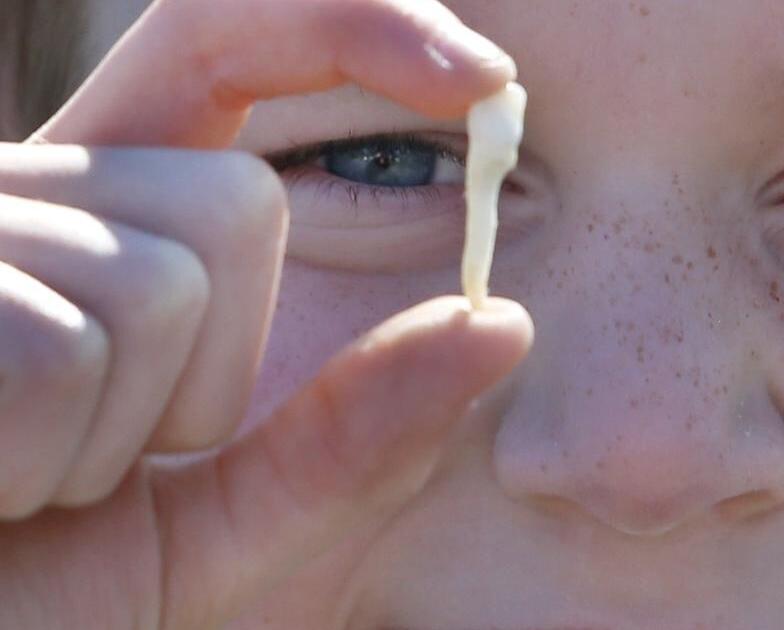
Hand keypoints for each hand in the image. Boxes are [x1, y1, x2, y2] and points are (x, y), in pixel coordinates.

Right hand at [0, 1, 530, 627]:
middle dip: (206, 371)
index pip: (226, 50)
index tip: (482, 78)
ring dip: (115, 433)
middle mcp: (23, 194)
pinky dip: (40, 459)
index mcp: (96, 219)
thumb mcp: (219, 522)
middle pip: (236, 203)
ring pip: (158, 280)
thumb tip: (503, 326)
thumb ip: (351, 436)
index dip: (352, 30)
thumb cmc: (44, 592)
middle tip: (93, 462)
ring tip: (23, 480)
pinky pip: (59, 354)